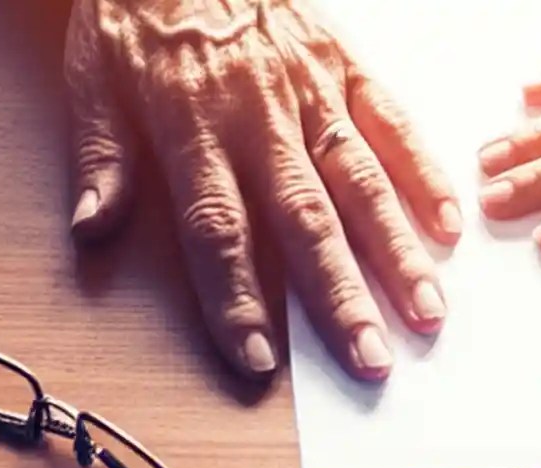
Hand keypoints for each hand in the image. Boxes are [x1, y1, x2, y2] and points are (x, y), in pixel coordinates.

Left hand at [63, 0, 461, 380]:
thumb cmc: (138, 7)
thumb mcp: (92, 75)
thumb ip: (101, 156)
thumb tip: (92, 230)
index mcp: (192, 127)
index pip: (216, 229)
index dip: (236, 298)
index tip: (255, 360)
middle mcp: (260, 116)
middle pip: (305, 219)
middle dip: (340, 297)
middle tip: (371, 360)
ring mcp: (312, 90)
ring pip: (361, 180)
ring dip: (396, 251)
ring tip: (427, 312)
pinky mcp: (346, 64)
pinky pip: (392, 120)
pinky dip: (424, 171)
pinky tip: (449, 223)